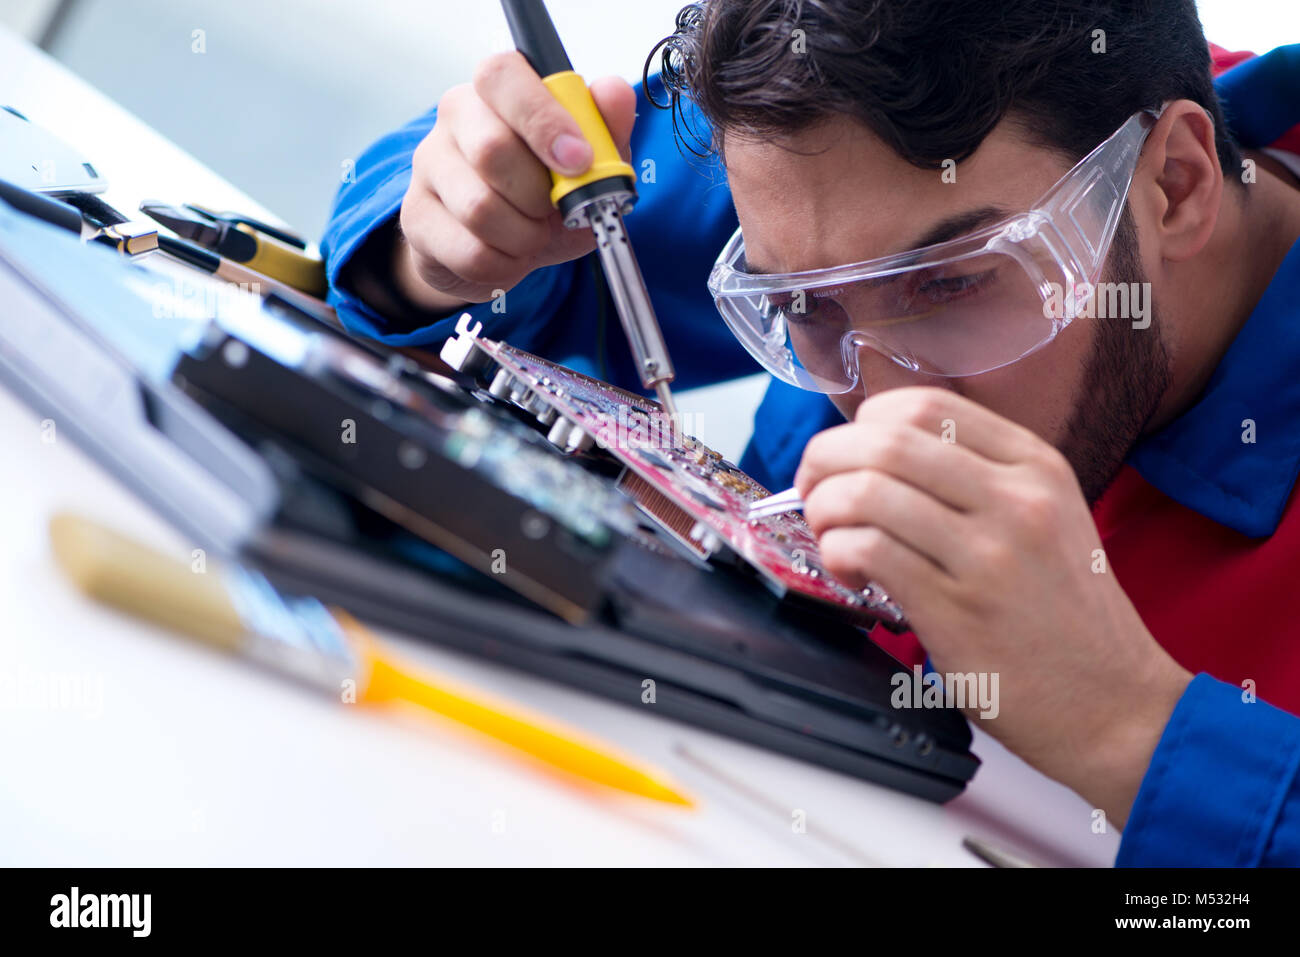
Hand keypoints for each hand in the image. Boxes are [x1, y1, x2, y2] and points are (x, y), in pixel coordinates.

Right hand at [397, 51, 635, 307]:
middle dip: (538, 196)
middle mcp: (455, 117)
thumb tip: (614, 92)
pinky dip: (504, 266)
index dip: (543, 119)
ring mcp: (428, 166)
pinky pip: (469, 252)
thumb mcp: (588, 166)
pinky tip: (509, 257)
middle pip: (491, 150)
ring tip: (532, 237)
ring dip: (524, 237)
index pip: (503, 76)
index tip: (578, 160)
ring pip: (479, 208)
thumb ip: (606, 129)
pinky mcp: (416, 218)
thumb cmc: (543, 197)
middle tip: (552, 210)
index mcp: (498, 91)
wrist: (501, 250)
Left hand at [794, 387, 1191, 824]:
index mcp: (1035, 466)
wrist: (1119, 706)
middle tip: (813, 490)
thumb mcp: (1049, 519)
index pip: (924, 405)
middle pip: (885, 441)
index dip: (863, 425)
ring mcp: (989, 554)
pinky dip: (838, 552)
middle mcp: (1016, 499)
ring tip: (829, 535)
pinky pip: (870, 549)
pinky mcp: (959, 610)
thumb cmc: (1069, 618)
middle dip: (825, 460)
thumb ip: (978, 481)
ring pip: (869, 491)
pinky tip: (848, 572)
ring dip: (825, 509)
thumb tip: (880, 459)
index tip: (847, 456)